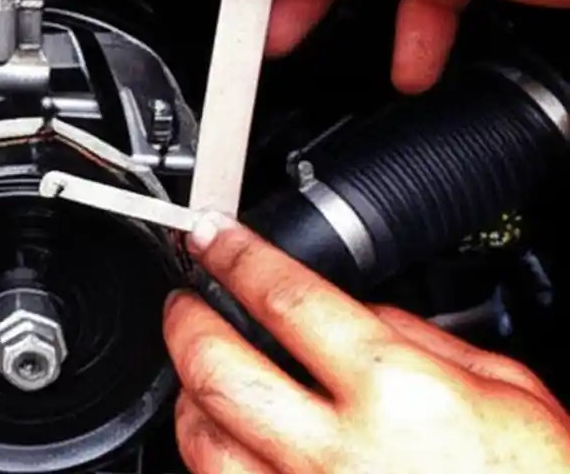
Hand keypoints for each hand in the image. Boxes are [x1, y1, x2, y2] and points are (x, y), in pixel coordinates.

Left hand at [162, 215, 569, 473]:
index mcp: (399, 393)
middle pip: (219, 369)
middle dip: (184, 322)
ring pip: (203, 442)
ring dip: (189, 397)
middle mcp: (342, 451)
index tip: (213, 239)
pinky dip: (213, 457)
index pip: (288, 298)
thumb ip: (421, 340)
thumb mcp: (508, 391)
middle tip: (182, 301)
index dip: (236, 257)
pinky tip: (225, 440)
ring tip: (196, 372)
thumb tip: (356, 310)